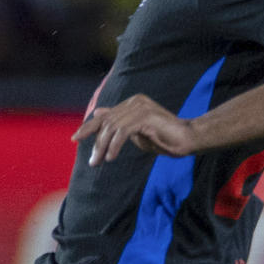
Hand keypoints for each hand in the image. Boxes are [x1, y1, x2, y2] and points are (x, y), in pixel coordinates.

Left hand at [71, 95, 195, 165]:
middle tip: (93, 161)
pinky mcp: (145, 116)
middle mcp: (134, 102)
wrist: (188, 139)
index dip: (88, 127)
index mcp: (131, 104)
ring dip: (103, 147)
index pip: (104, 116)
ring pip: (112, 127)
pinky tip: (112, 157)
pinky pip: (123, 131)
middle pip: (106, 122)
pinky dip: (115, 145)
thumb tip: (98, 114)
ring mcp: (140, 107)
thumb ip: (119, 125)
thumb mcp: (136, 132)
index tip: (75, 139)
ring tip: (100, 162)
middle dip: (96, 143)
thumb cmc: (164, 138)